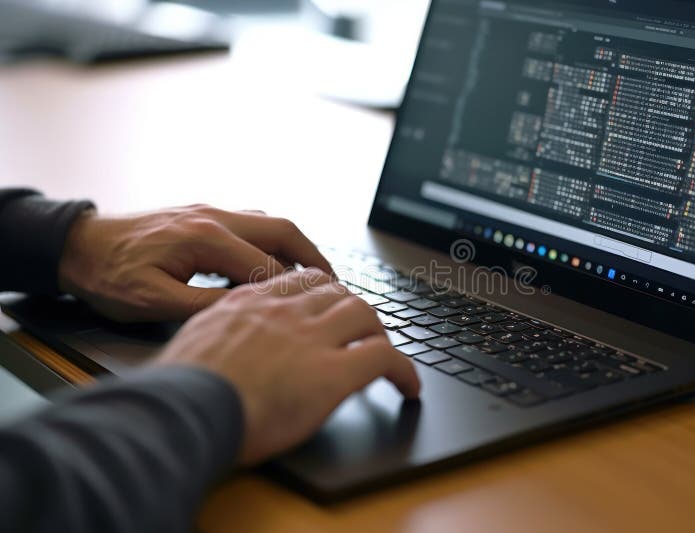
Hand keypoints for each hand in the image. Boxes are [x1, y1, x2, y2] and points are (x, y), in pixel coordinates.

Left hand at [58, 204, 332, 321]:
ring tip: (315, 274)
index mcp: (204, 237)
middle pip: (281, 230)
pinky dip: (273, 241)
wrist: (77, 244)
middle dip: (313, 256)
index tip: (317, 308)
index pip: (266, 264)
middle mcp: (213, 217)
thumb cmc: (108, 276)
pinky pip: (252, 223)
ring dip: (296, 246)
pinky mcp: (202, 215)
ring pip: (269, 223)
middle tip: (335, 283)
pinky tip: (277, 261)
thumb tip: (250, 309)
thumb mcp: (153, 302)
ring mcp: (209, 211)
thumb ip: (206, 304)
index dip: (294, 289)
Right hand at [154, 269, 419, 463]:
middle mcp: (284, 311)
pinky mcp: (333, 372)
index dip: (323, 291)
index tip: (329, 303)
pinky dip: (404, 371)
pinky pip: (384, 358)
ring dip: (379, 332)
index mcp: (249, 302)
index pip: (300, 281)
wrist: (182, 411)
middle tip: (362, 330)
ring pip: (365, 314)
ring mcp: (311, 338)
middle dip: (354, 308)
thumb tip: (227, 346)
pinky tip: (408, 387)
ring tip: (383, 354)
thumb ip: (218, 332)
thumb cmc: (177, 390)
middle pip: (338, 292)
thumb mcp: (192, 343)